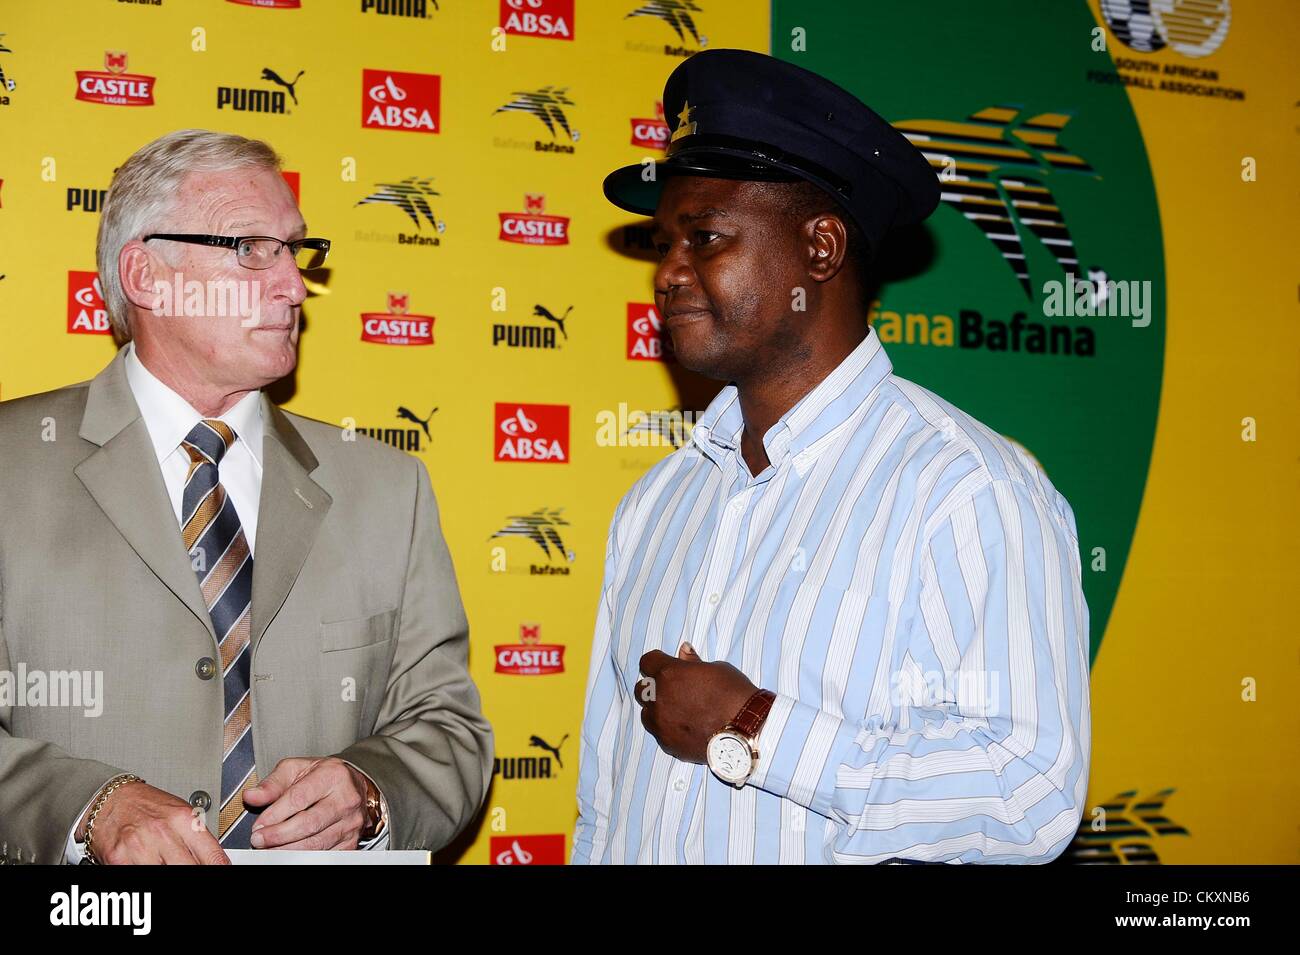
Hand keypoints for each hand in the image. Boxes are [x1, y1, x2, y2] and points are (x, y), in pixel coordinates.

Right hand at [77, 781, 229, 864]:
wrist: (111, 799)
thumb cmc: (147, 806)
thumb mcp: (180, 813)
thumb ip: (197, 838)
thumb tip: (215, 861)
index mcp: (184, 819)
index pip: (213, 857)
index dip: (219, 868)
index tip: (222, 872)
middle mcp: (163, 833)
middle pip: (190, 869)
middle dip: (195, 873)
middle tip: (194, 871)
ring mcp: (140, 847)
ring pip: (165, 875)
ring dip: (170, 874)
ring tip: (168, 866)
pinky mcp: (119, 859)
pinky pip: (140, 876)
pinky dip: (147, 876)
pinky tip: (150, 867)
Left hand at [242, 756, 370, 849]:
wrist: (353, 786)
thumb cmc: (322, 777)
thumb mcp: (296, 769)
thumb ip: (273, 783)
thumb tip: (252, 796)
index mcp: (332, 776)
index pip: (299, 798)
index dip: (274, 815)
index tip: (258, 825)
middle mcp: (346, 799)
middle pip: (308, 824)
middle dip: (278, 835)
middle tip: (258, 840)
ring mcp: (351, 822)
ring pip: (316, 844)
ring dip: (287, 850)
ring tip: (269, 848)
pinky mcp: (351, 841)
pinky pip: (324, 855)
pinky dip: (303, 857)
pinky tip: (289, 853)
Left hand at [635, 643, 759, 762]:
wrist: (746, 730)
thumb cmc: (735, 694)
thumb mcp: (717, 669)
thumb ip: (693, 662)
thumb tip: (683, 651)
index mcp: (669, 674)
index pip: (647, 662)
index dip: (656, 662)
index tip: (666, 665)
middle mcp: (659, 699)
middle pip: (642, 689)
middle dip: (654, 687)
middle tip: (672, 689)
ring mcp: (661, 724)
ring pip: (646, 714)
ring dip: (656, 710)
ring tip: (677, 712)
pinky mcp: (668, 744)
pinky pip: (660, 734)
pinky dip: (668, 729)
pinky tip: (685, 728)